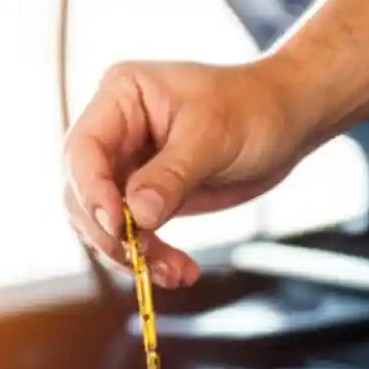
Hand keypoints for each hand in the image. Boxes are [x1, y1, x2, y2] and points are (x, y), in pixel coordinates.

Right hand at [63, 59, 311, 287]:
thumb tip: (138, 217)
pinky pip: (132, 235)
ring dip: (132, 254)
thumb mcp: (213, 137)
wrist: (285, 122)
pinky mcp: (143, 196)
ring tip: (173, 272)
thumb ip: (171, 176)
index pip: (83, 150)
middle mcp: (114, 131)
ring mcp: (126, 165)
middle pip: (83, 193)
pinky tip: (179, 271)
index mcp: (121, 96)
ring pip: (103, 222)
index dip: (92, 191)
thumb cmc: (253, 109)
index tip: (119, 225)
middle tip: (143, 257)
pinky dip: (151, 258)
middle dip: (111, 232)